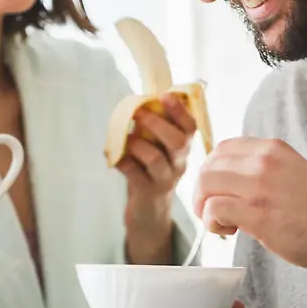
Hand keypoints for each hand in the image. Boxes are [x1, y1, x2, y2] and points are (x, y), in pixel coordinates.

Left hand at [119, 93, 196, 256]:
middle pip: (178, 142)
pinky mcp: (147, 192)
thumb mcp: (156, 147)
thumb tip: (138, 100)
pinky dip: (123, 162)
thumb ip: (152, 127)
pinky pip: (135, 174)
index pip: (190, 127)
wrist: (149, 212)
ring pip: (156, 158)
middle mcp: (179, 163)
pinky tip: (116, 159)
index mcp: (182, 148)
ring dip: (137, 144)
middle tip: (139, 113)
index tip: (164, 95)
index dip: (179, 110)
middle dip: (157, 124)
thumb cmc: (149, 171)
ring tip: (126, 139)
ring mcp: (165, 179)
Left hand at [194, 137, 306, 270]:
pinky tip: (228, 230)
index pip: (222, 148)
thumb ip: (261, 168)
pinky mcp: (256, 212)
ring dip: (204, 207)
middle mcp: (263, 161)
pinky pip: (213, 209)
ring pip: (205, 185)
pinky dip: (211, 222)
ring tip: (222, 222)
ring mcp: (259, 185)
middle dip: (202, 191)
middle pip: (208, 166)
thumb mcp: (290, 171)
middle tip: (213, 210)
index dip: (211, 171)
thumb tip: (225, 179)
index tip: (218, 190)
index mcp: (272, 148)